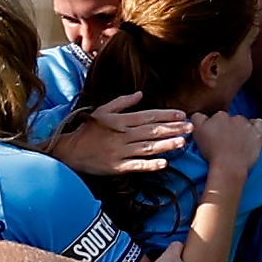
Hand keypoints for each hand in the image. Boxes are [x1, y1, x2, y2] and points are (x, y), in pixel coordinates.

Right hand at [47, 92, 188, 175]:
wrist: (70, 150)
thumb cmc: (88, 130)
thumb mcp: (103, 111)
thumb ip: (122, 102)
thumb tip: (140, 94)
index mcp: (121, 120)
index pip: (148, 116)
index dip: (166, 115)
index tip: (182, 114)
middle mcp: (123, 135)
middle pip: (152, 131)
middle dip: (173, 128)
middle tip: (191, 127)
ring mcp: (120, 151)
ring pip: (147, 147)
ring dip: (166, 145)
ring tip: (183, 143)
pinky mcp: (116, 166)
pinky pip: (136, 165)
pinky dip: (150, 165)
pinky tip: (164, 164)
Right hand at [189, 111, 261, 177]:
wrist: (229, 166)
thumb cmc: (212, 151)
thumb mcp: (197, 132)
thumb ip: (197, 118)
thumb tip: (200, 114)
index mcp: (220, 115)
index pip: (217, 118)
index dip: (215, 127)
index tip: (214, 137)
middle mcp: (235, 117)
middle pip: (230, 120)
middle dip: (228, 127)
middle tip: (224, 141)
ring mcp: (248, 125)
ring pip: (243, 122)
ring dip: (240, 128)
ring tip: (237, 142)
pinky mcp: (258, 134)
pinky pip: (259, 123)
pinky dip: (255, 127)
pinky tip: (251, 134)